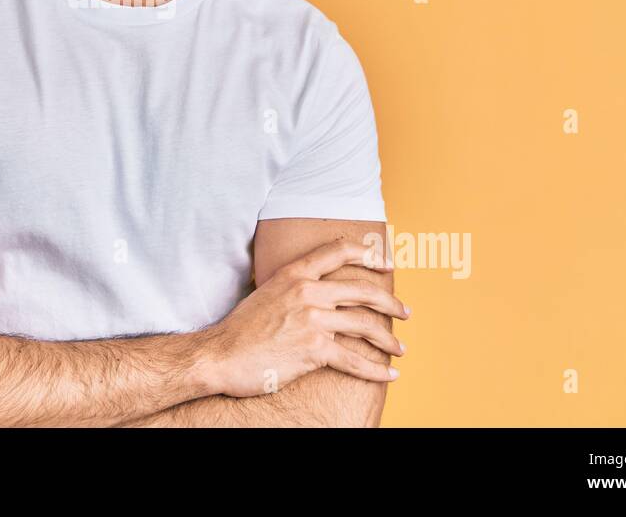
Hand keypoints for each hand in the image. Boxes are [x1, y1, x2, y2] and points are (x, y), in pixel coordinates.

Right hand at [199, 239, 408, 396]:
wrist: (219, 354)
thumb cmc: (241, 329)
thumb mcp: (267, 293)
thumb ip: (293, 288)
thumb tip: (316, 292)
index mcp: (294, 273)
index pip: (338, 251)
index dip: (368, 254)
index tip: (387, 263)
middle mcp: (307, 291)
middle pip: (363, 291)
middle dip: (390, 303)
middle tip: (405, 313)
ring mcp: (312, 319)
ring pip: (365, 326)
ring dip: (389, 340)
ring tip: (400, 349)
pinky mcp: (314, 349)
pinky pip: (355, 360)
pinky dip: (376, 370)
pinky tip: (388, 374)